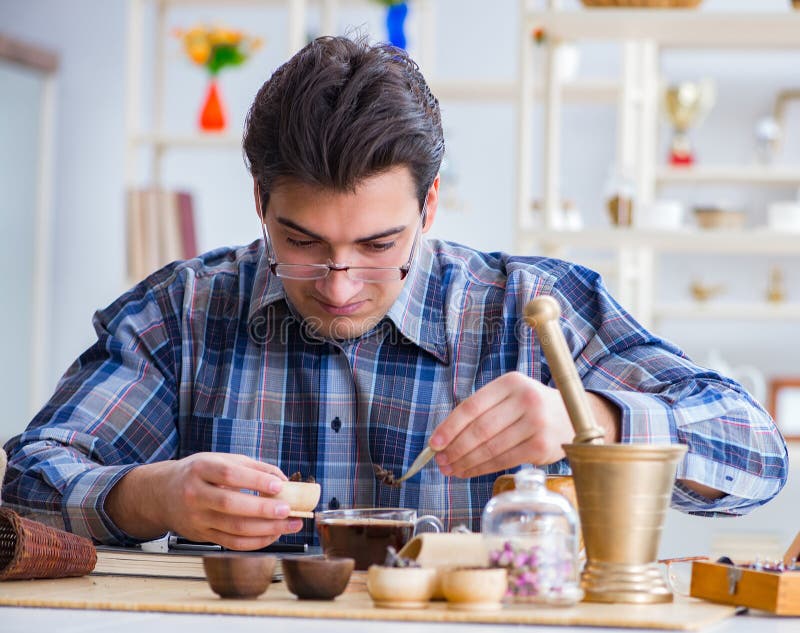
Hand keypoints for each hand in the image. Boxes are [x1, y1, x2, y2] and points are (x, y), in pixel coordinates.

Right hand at [106, 452, 303, 549]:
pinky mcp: (201, 536)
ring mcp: (196, 518)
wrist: (161, 494)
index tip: (279, 485)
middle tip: (288, 510)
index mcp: (200, 469)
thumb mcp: (220, 460)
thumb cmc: (198, 473)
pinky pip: (232, 543)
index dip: (255, 481)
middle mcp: (194, 495)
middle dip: (263, 509)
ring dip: (266, 529)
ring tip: (289, 524)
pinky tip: (273, 535)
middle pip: (231, 505)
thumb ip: (252, 467)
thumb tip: (283, 479)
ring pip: (234, 528)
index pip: (229, 475)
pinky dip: (256, 542)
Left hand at [429, 371, 619, 478]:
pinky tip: (469, 472)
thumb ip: (481, 411)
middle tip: (440, 461)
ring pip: (491, 447)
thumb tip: (444, 439)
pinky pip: (504, 460)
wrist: (570, 416)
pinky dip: (482, 469)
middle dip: (456, 448)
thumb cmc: (529, 407)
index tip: (434, 444)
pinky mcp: (542, 446)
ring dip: (466, 461)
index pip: (472, 406)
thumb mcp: (509, 396)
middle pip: (480, 429)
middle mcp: (525, 400)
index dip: (450, 427)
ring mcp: (537, 423)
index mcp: (511, 382)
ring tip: (451, 469)